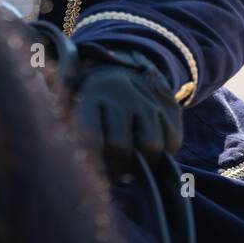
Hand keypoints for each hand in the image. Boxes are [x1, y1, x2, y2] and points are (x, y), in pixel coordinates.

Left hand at [64, 42, 183, 174]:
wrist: (125, 70)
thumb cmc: (93, 103)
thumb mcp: (72, 109)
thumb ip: (71, 134)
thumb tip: (76, 167)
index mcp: (92, 95)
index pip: (91, 137)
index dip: (93, 163)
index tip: (93, 173)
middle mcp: (122, 94)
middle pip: (121, 146)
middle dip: (116, 168)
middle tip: (113, 172)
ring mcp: (148, 99)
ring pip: (151, 146)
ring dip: (142, 165)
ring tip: (131, 164)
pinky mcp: (170, 106)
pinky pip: (172, 141)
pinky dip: (162, 154)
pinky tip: (148, 151)